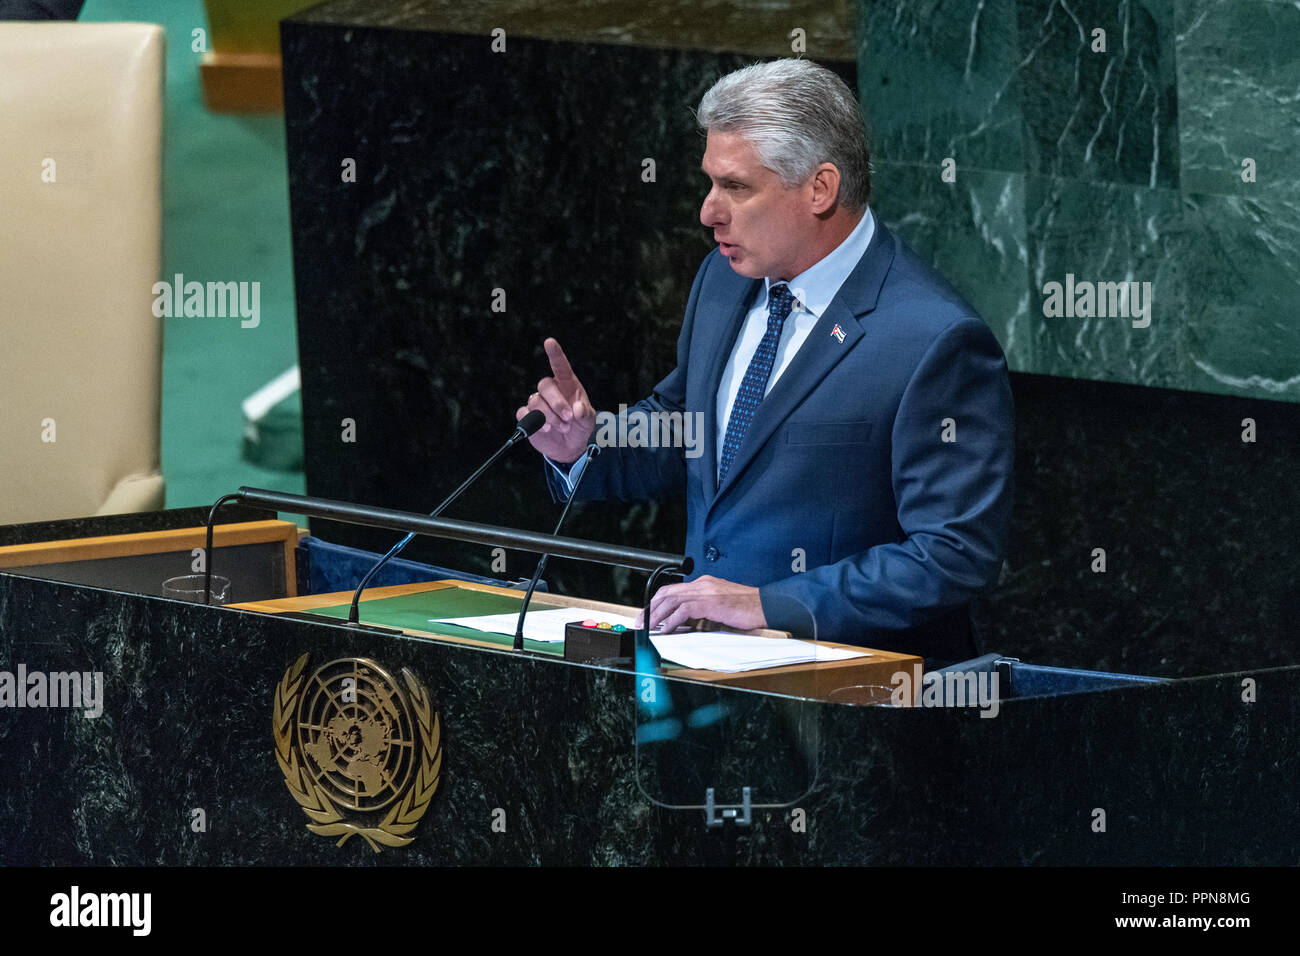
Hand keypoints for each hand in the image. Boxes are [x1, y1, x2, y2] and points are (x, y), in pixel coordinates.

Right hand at [516, 337, 596, 462]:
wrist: (571, 447)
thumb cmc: (581, 427)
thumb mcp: (589, 421)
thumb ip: (585, 414)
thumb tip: (577, 409)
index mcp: (568, 385)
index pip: (560, 366)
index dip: (555, 354)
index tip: (549, 342)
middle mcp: (551, 390)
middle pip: (545, 385)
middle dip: (557, 403)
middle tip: (568, 418)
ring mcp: (538, 403)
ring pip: (535, 401)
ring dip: (550, 417)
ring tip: (563, 427)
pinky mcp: (528, 417)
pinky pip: (523, 413)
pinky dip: (534, 422)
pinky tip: (546, 429)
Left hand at [633, 575, 766, 632]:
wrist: (768, 605)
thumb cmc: (748, 608)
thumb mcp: (721, 606)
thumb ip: (703, 611)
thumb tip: (684, 624)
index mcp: (704, 583)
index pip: (673, 589)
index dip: (657, 602)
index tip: (648, 614)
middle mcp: (702, 584)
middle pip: (667, 593)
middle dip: (650, 608)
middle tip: (641, 622)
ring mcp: (706, 591)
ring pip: (672, 600)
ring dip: (657, 615)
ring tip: (648, 627)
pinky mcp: (711, 602)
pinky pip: (684, 611)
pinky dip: (672, 621)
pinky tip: (667, 630)